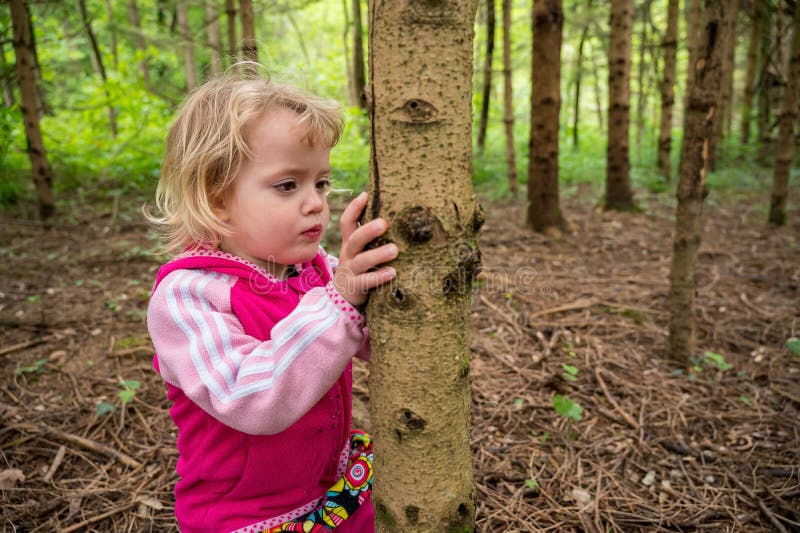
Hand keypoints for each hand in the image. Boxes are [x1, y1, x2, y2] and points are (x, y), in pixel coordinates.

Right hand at [333, 192, 398, 306]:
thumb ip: (371, 236)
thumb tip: (393, 215)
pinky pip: (366, 281)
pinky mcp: (356, 286)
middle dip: (368, 230)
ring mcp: (351, 270)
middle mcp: (348, 254)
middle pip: (355, 239)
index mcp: (350, 242)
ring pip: (362, 260)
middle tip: (384, 223)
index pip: (347, 222)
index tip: (366, 195)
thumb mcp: (360, 250)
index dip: (354, 208)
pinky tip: (392, 272)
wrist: (343, 295)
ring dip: (378, 254)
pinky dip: (379, 276)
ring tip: (394, 250)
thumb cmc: (360, 266)